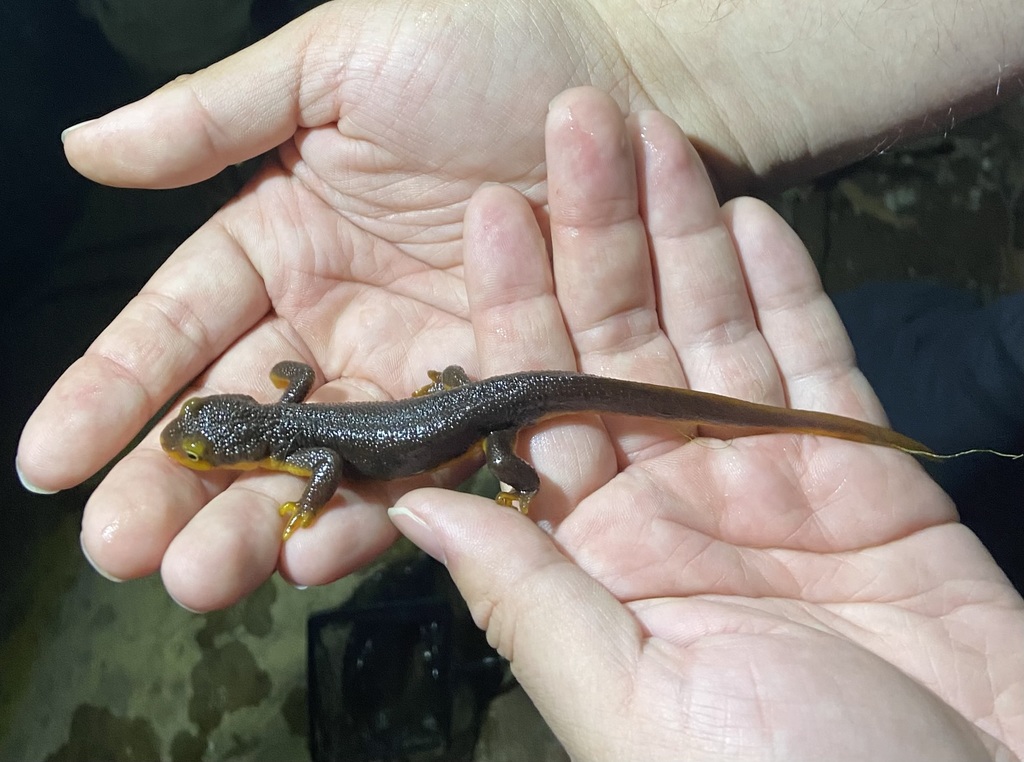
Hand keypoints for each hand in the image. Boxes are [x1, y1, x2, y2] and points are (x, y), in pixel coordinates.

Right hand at [17, 1, 643, 606]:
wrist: (630, 81)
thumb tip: (85, 150)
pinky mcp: (486, 400)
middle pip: (242, 415)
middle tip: (121, 551)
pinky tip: (315, 555)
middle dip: (176, 485)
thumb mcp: (340, 62)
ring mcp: (411, 366)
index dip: (113, 390)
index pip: (180, 325)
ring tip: (198, 577)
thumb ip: (217, 118)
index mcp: (284, 235)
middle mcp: (336, 314)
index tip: (48, 461)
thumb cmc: (487, 41)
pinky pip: (420, 466)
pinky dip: (373, 511)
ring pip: (320, 461)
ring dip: (258, 523)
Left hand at [389, 90, 1023, 759]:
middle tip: (575, 126)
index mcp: (594, 558)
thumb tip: (421, 514)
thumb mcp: (632, 705)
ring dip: (682, 236)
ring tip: (654, 137)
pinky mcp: (855, 472)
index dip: (512, 309)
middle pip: (616, 346)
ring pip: (708, 332)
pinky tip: (745, 216)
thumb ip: (529, 600)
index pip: (532, 410)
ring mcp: (760, 479)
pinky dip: (780, 288)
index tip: (489, 217)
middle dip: (594, 237)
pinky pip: (808, 360)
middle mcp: (665, 503)